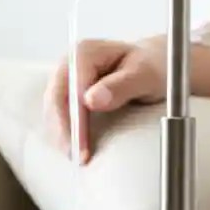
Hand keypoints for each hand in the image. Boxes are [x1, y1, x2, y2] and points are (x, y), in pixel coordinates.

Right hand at [44, 38, 165, 163]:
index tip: (81, 144)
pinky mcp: (69, 93)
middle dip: (62, 131)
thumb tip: (92, 100)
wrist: (156, 64)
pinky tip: (76, 147)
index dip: (72, 119)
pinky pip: (59, 115)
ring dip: (61, 134)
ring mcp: (67, 78)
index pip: (70, 88)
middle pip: (55, 99)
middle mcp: (70, 63)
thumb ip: (121, 85)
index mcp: (85, 52)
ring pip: (53, 109)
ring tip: (77, 157)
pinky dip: (65, 132)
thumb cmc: (153, 67)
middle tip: (77, 157)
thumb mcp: (145, 74)